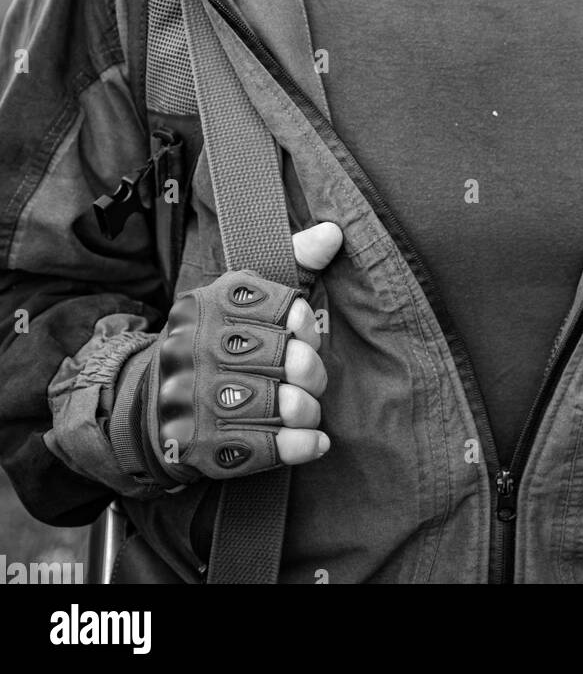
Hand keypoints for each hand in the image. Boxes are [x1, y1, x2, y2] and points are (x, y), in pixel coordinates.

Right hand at [127, 222, 343, 484]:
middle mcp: (198, 346)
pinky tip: (314, 442)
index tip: (304, 335)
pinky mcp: (200, 444)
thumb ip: (294, 262)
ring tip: (308, 410)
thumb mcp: (246, 297)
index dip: (305, 326)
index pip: (284, 308)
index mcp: (212, 303)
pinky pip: (264, 447)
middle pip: (285, 358)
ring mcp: (196, 398)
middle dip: (311, 372)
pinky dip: (299, 446)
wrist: (150, 404)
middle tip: (311, 380)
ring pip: (278, 404)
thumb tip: (333, 233)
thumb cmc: (217, 342)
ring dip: (306, 411)